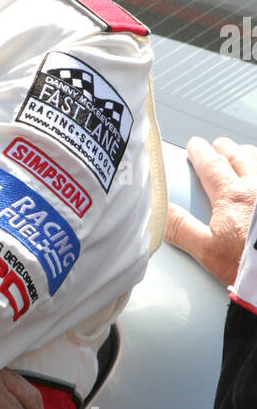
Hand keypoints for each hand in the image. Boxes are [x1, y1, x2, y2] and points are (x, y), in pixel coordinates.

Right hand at [165, 136, 256, 286]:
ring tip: (243, 154)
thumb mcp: (207, 250)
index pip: (212, 165)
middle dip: (226, 149)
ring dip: (248, 155)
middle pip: (240, 157)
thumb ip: (181, 228)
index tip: (194, 145)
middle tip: (218, 146)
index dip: (200, 152)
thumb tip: (159, 211)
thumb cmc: (249, 263)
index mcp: (233, 195)